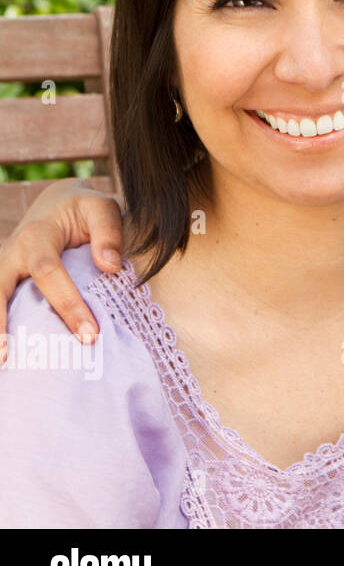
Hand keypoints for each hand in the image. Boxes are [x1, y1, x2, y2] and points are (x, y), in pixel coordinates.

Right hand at [0, 179, 125, 362]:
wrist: (58, 203)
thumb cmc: (84, 210)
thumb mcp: (102, 209)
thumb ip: (109, 233)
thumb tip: (110, 266)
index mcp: (38, 236)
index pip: (48, 273)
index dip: (67, 304)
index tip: (90, 334)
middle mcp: (12, 253)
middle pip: (0, 290)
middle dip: (3, 324)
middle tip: (10, 357)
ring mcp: (4, 269)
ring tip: (2, 361)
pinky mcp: (4, 281)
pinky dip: (0, 326)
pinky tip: (7, 353)